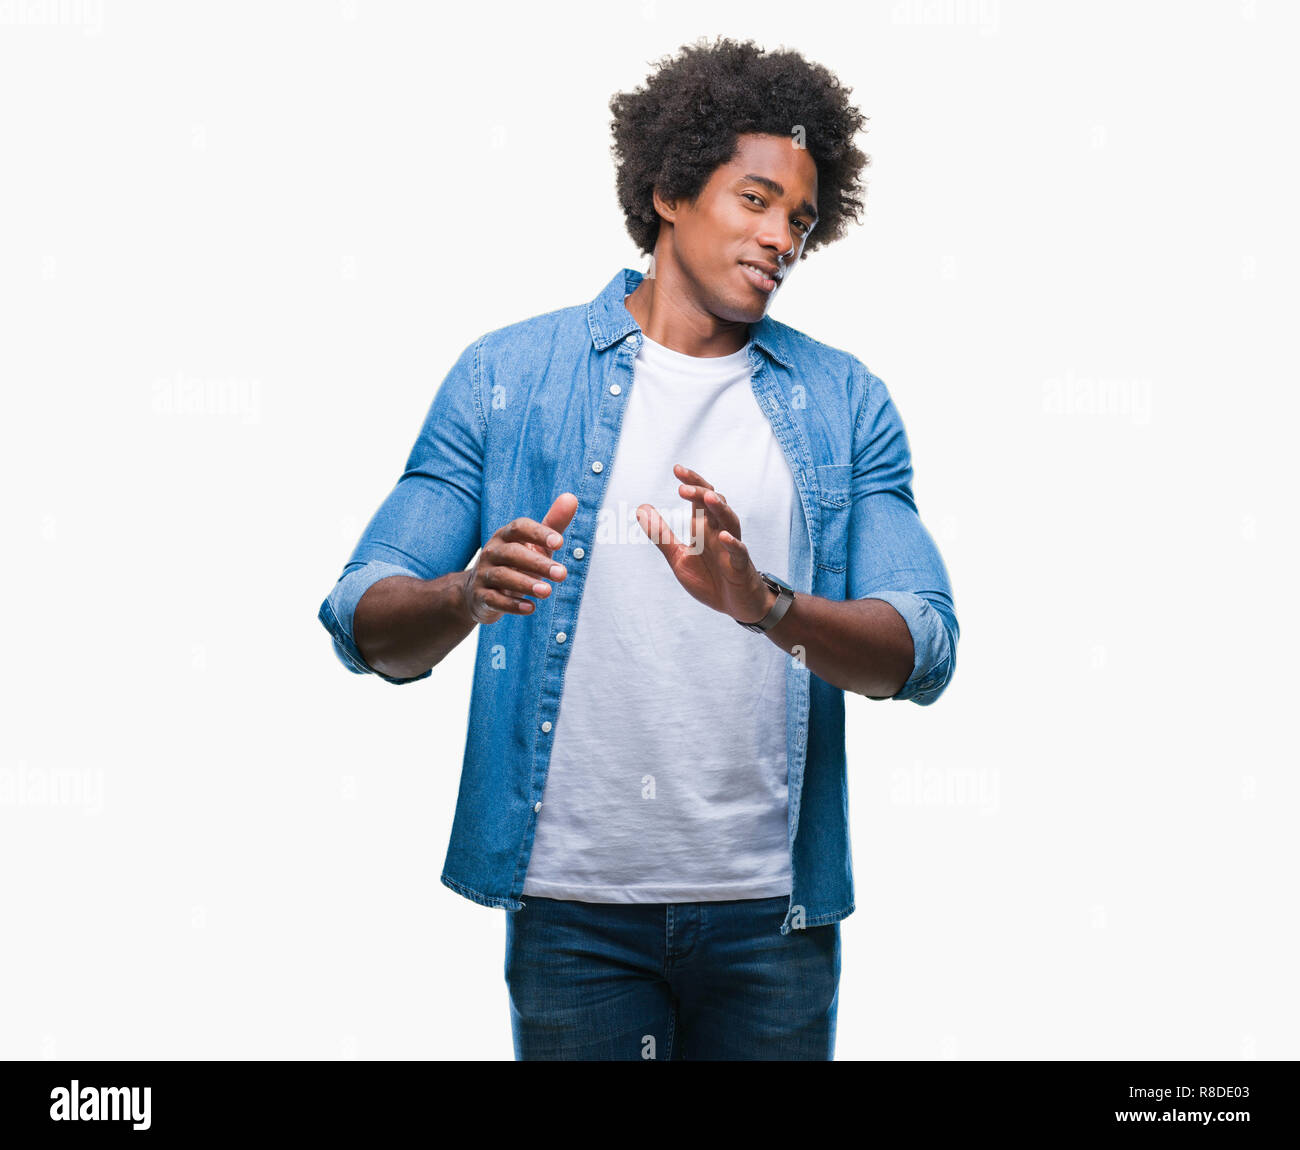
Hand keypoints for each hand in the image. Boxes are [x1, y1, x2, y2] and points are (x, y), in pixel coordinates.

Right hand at [462, 492, 577, 624]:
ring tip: (547, 592)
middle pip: (513, 553)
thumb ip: (553, 524)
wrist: (478, 591)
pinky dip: (512, 604)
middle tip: (562, 574)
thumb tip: (572, 498)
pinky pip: (494, 600)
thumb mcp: (535, 544)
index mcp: (506, 536)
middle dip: (537, 563)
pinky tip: (530, 608)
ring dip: (525, 584)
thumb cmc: (516, 563)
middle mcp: (492, 552)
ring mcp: (484, 574)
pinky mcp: (481, 596)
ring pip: (502, 576)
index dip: (539, 533)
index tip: (560, 543)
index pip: (519, 527)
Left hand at [635, 464, 773, 622]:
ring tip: (708, 497)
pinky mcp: (740, 566)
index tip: (677, 469)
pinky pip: (738, 552)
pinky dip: (732, 544)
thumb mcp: (678, 557)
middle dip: (701, 492)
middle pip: (715, 503)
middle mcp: (720, 532)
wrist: (735, 605)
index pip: (700, 498)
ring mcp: (732, 547)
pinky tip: (723, 538)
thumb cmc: (709, 578)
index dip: (692, 482)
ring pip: (730, 522)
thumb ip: (660, 534)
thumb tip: (640, 508)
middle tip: (682, 487)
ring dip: (720, 509)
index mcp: (704, 527)